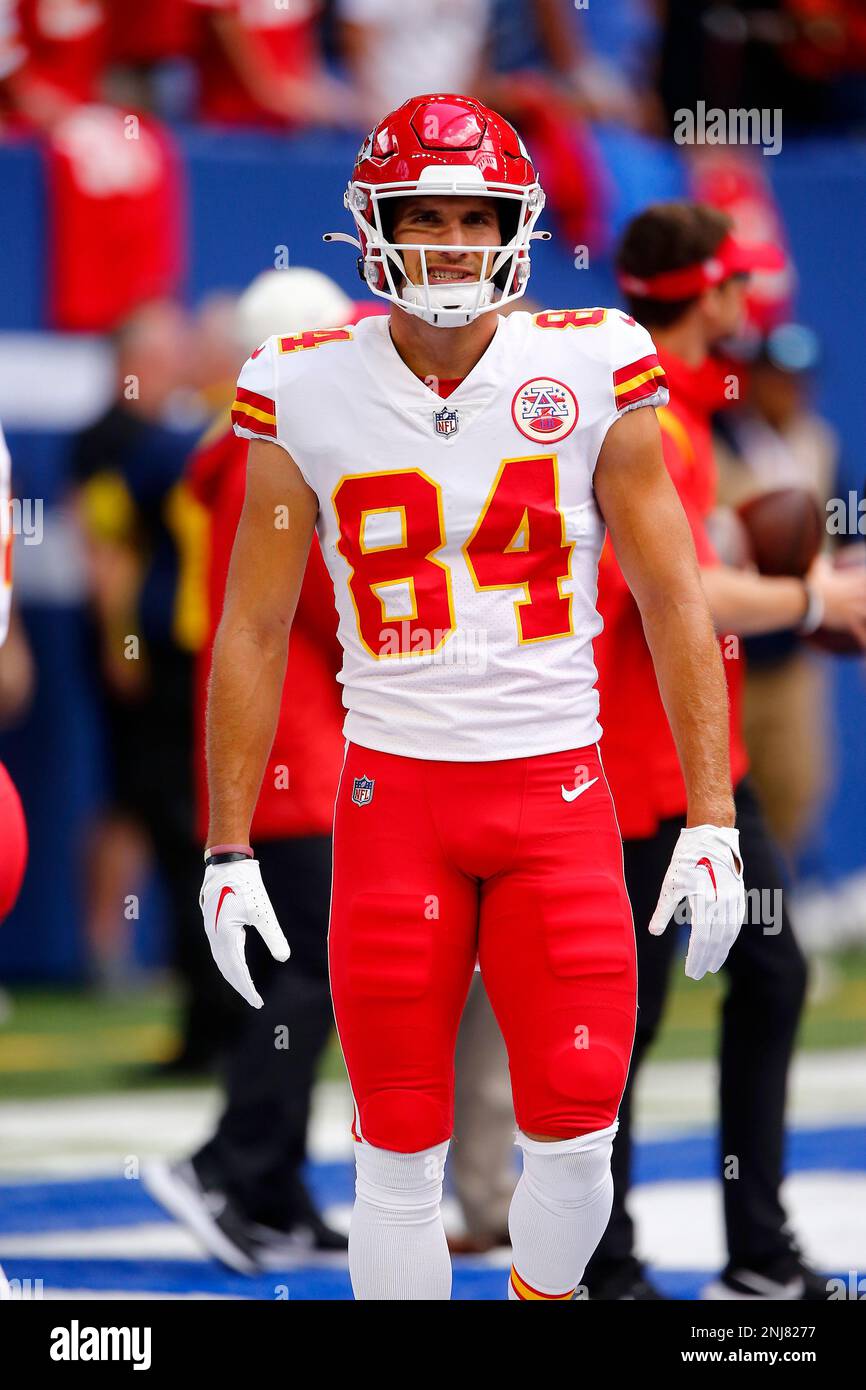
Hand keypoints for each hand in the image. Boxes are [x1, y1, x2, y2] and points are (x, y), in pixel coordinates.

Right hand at [199, 859, 288, 1007]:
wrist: (228, 862)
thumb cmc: (247, 884)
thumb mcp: (263, 911)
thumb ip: (273, 935)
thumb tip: (284, 957)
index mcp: (225, 935)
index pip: (236, 970)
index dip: (247, 988)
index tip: (258, 1003)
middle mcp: (214, 935)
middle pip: (226, 969)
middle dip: (240, 986)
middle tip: (255, 1001)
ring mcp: (211, 929)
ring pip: (221, 960)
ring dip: (234, 975)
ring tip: (247, 988)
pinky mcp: (213, 922)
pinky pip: (220, 949)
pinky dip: (229, 962)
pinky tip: (238, 966)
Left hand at [649, 825, 744, 979]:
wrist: (711, 836)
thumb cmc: (686, 859)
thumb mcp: (671, 884)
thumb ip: (663, 910)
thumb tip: (653, 932)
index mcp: (704, 900)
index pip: (701, 938)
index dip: (696, 957)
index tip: (690, 971)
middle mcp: (722, 902)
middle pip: (716, 939)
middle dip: (706, 959)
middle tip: (698, 974)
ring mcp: (733, 899)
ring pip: (729, 933)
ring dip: (721, 951)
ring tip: (712, 965)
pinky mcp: (739, 895)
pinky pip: (737, 922)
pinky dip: (730, 937)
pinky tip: (723, 945)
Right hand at [807, 554, 865, 646]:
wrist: (805, 601)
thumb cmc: (811, 585)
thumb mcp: (818, 569)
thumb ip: (823, 562)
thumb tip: (822, 557)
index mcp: (852, 582)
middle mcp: (856, 594)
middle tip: (865, 601)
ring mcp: (853, 608)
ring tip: (864, 613)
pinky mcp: (848, 620)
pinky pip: (860, 630)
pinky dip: (862, 638)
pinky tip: (865, 647)